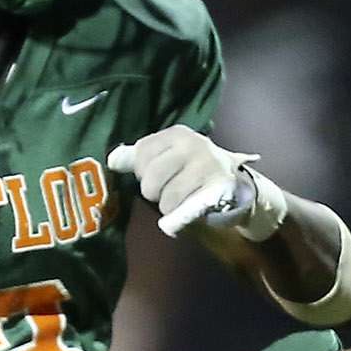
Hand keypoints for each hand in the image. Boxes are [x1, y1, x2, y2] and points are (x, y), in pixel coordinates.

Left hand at [109, 127, 286, 239]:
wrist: (237, 186)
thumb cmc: (195, 171)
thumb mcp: (169, 157)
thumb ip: (140, 158)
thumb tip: (113, 159)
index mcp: (178, 134)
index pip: (142, 152)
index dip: (141, 171)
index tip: (155, 176)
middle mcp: (193, 145)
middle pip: (150, 177)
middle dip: (153, 192)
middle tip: (165, 192)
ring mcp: (208, 165)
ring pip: (167, 197)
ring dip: (169, 207)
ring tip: (180, 201)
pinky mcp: (219, 188)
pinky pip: (186, 209)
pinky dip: (183, 215)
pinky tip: (190, 209)